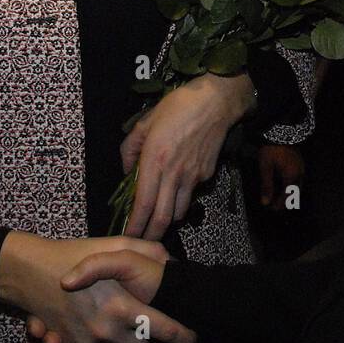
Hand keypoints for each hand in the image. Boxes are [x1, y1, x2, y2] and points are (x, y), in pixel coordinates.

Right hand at [26, 250, 181, 342]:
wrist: (27, 272)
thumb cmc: (71, 255)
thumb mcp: (112, 245)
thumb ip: (145, 250)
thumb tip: (169, 259)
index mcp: (120, 307)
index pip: (163, 330)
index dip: (182, 336)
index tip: (191, 337)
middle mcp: (106, 331)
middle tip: (158, 340)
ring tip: (132, 335)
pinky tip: (106, 336)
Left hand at [120, 73, 253, 240]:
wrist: (216, 101)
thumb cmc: (178, 106)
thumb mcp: (145, 121)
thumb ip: (130, 148)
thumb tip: (128, 170)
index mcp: (155, 160)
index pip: (143, 203)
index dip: (135, 224)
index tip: (128, 235)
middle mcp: (174, 173)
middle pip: (163, 217)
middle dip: (151, 234)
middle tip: (143, 240)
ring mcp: (193, 176)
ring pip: (179, 211)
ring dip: (167, 219)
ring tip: (158, 220)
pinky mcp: (206, 174)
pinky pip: (191, 194)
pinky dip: (181, 199)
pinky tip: (177, 190)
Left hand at [258, 144, 304, 209]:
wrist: (280, 130)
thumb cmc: (271, 149)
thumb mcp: (266, 167)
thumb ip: (266, 185)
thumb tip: (265, 202)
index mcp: (291, 176)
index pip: (288, 195)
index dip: (281, 204)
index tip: (273, 209)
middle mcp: (299, 173)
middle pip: (295, 192)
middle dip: (287, 200)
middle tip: (277, 207)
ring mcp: (301, 167)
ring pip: (298, 186)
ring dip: (290, 193)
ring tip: (280, 198)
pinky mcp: (300, 162)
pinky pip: (298, 178)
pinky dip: (292, 185)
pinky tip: (285, 185)